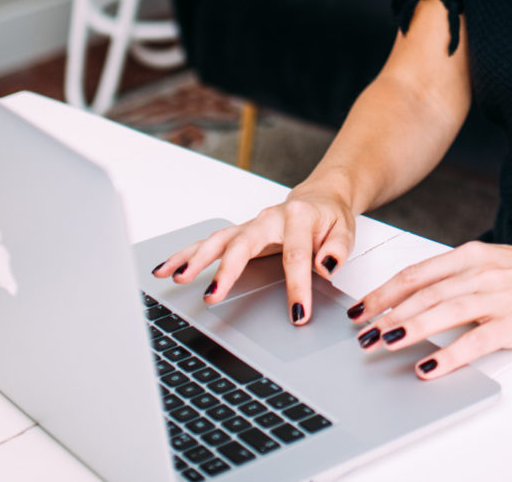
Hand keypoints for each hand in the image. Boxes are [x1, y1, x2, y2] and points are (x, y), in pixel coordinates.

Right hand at [149, 182, 356, 324]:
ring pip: (218, 240)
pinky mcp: (238, 235)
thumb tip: (325, 266)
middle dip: (227, 270)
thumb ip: (337, 248)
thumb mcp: (345, 229)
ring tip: (176, 278)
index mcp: (297, 217)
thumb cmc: (330, 218)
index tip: (298, 314)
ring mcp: (250, 226)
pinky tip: (166, 268)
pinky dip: (185, 255)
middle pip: (243, 243)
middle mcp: (268, 218)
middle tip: (213, 295)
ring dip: (195, 259)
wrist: (320, 198)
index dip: (296, 286)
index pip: (295, 255)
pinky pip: (209, 243)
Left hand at [346, 240, 511, 378]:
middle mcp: (481, 273)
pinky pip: (476, 340)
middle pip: (423, 293)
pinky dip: (449, 354)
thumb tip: (421, 297)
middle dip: (386, 313)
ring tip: (384, 342)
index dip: (384, 292)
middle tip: (361, 334)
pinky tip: (429, 367)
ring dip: (410, 327)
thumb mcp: (495, 265)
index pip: (417, 274)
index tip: (360, 309)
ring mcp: (499, 296)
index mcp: (471, 256)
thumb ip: (459, 278)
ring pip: (444, 311)